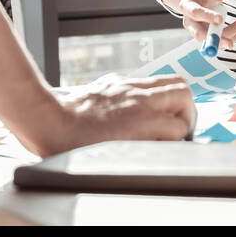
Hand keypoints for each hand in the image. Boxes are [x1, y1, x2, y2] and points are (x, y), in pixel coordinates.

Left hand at [43, 73, 196, 153]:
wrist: (48, 120)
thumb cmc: (75, 145)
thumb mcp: (117, 155)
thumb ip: (148, 145)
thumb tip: (165, 142)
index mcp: (142, 118)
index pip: (181, 125)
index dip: (180, 138)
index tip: (172, 145)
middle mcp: (139, 97)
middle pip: (184, 92)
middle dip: (186, 112)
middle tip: (177, 128)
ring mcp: (127, 85)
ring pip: (167, 81)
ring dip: (172, 98)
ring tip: (163, 116)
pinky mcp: (114, 81)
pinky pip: (144, 81)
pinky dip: (150, 93)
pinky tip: (138, 109)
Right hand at [179, 0, 235, 50]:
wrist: (199, 0)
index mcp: (187, 6)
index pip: (196, 13)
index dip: (208, 17)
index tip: (221, 19)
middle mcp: (191, 23)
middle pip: (200, 35)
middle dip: (216, 40)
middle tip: (230, 43)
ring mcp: (198, 32)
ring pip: (212, 41)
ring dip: (228, 37)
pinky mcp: (208, 37)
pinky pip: (219, 43)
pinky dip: (231, 38)